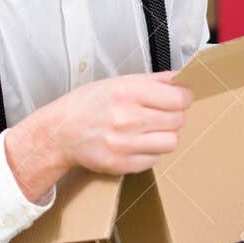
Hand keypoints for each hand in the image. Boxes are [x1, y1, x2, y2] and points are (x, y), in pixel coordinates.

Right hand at [5, 71, 194, 200]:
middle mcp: (126, 118)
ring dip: (166, 135)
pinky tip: (138, 143)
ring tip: (151, 130)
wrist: (59, 133)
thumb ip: (153, 81)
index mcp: (126, 92)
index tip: (180, 98)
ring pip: (171, 142)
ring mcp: (123, 144)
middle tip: (162, 114)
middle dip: (174, 116)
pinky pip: (155, 159)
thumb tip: (183, 77)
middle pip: (177, 120)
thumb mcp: (117, 82)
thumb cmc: (87, 105)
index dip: (184, 98)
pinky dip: (152, 151)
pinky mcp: (121, 164)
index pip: (177, 98)